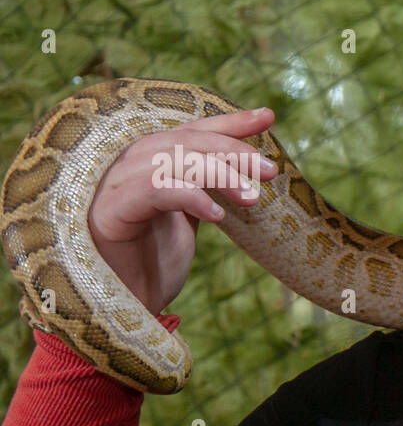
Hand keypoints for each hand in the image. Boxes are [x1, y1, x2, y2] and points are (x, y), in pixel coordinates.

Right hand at [87, 106, 277, 316]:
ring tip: (252, 197)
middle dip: (232, 150)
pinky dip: (189, 195)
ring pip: (170, 159)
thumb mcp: (186, 220)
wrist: (126, 307)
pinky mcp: (109, 213)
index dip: (229, 121)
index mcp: (147, 164)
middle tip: (270, 170)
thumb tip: (242, 168)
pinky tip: (217, 215)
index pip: (191, 131)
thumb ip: (202, 188)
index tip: (268, 117)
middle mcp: (127, 167)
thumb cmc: (153, 265)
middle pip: (184, 140)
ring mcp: (113, 187)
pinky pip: (153, 190)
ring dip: (218, 173)